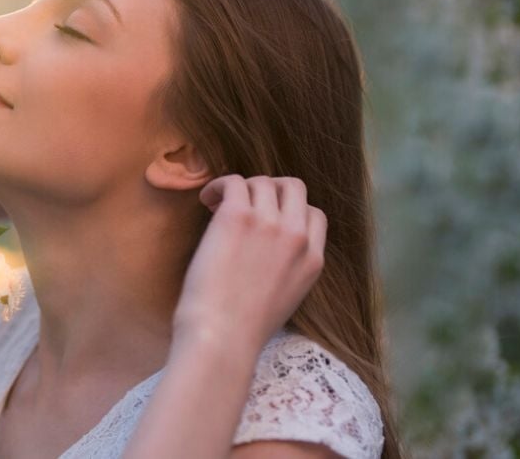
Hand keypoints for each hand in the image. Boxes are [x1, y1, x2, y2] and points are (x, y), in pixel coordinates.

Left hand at [172, 175, 326, 354]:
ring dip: (241, 187)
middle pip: (294, 188)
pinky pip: (234, 181)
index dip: (288, 210)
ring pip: (263, 182)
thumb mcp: (285, 300)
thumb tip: (264, 250)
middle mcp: (296, 237)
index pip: (314, 214)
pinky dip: (218, 185)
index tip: (265, 218)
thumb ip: (287, 270)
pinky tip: (206, 200)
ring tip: (218, 204)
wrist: (222, 337)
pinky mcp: (239, 216)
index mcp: (313, 260)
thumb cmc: (241, 330)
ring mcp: (270, 223)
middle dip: (270, 188)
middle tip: (244, 202)